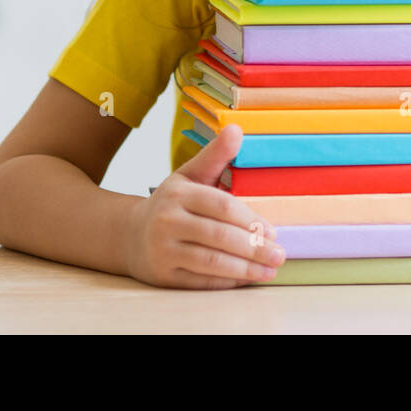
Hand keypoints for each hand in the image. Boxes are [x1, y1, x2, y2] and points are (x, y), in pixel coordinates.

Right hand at [124, 123, 285, 288]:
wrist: (130, 234)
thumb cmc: (172, 203)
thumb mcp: (191, 174)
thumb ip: (215, 154)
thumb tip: (236, 128)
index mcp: (179, 194)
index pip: (222, 207)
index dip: (250, 220)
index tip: (273, 231)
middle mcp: (167, 221)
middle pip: (219, 236)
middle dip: (253, 247)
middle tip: (279, 254)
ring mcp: (162, 250)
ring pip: (211, 262)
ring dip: (245, 268)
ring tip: (270, 270)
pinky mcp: (162, 275)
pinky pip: (200, 281)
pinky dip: (227, 282)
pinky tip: (247, 279)